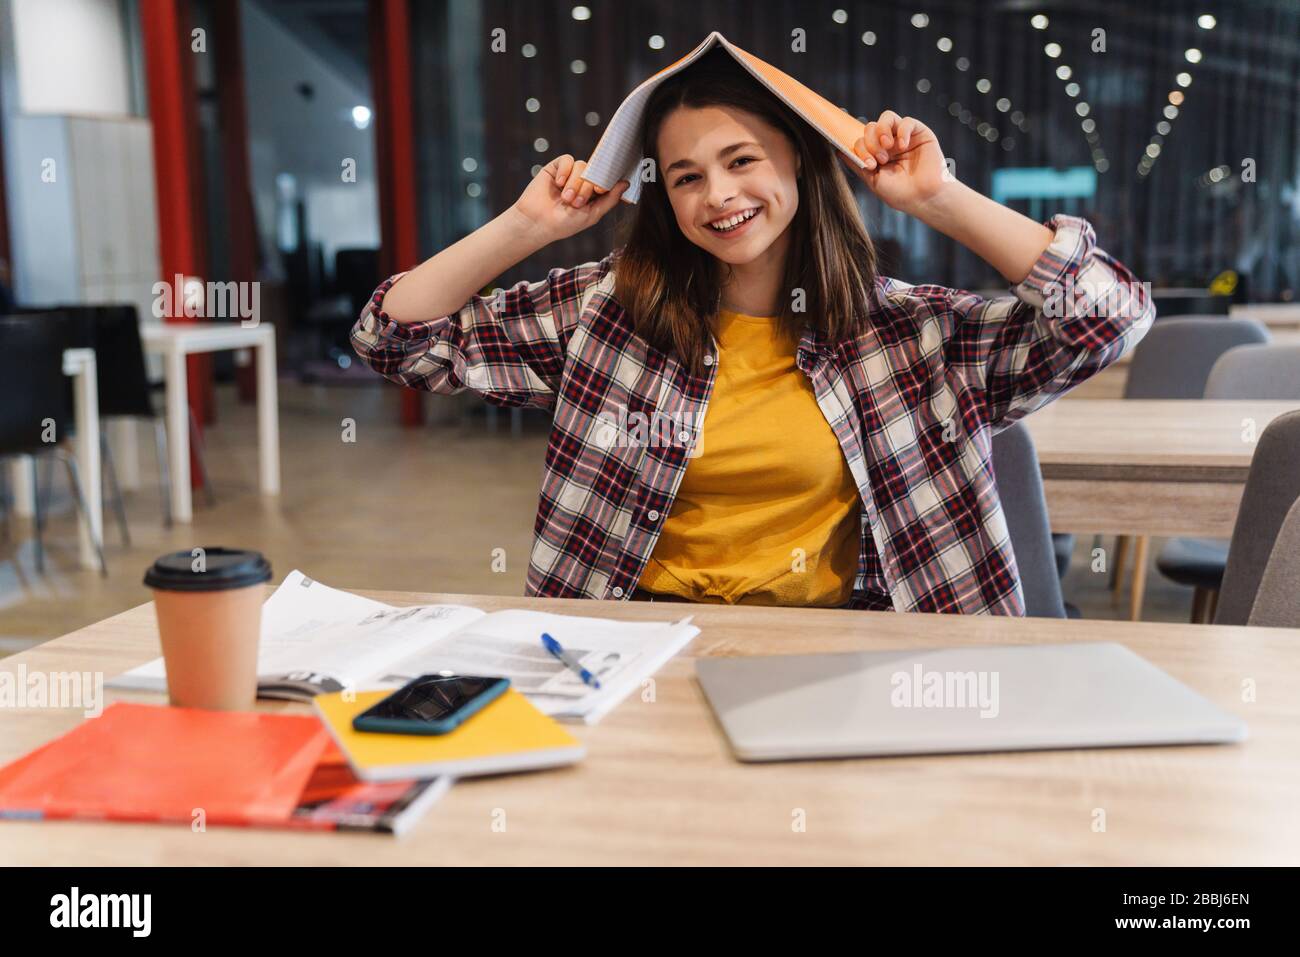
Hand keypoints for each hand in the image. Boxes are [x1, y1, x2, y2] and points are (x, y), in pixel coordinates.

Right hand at [509, 155, 628, 244]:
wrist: (537, 222)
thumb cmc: (564, 224)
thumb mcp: (592, 214)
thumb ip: (610, 200)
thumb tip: (626, 184)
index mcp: (594, 194)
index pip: (607, 179)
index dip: (606, 181)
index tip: (601, 190)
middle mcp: (583, 182)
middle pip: (595, 172)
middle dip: (587, 188)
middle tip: (576, 203)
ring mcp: (570, 174)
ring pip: (582, 166)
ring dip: (575, 183)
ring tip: (566, 198)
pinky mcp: (556, 168)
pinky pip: (567, 160)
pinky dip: (565, 171)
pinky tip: (558, 184)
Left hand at [843, 110, 950, 215]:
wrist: (924, 198)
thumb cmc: (899, 194)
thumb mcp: (872, 180)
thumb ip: (857, 164)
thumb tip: (838, 151)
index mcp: (876, 154)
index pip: (861, 140)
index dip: (861, 149)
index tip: (870, 165)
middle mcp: (889, 143)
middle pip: (871, 126)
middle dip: (871, 142)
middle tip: (880, 159)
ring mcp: (903, 137)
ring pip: (886, 117)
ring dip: (882, 130)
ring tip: (888, 146)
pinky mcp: (920, 133)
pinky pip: (907, 121)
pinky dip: (902, 131)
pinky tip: (902, 146)